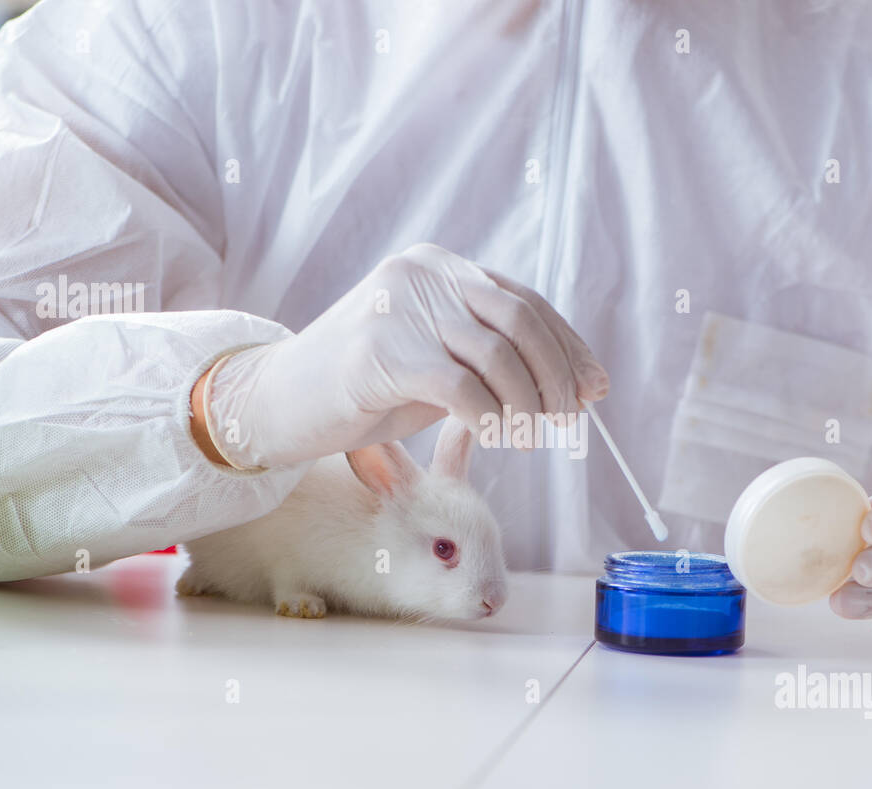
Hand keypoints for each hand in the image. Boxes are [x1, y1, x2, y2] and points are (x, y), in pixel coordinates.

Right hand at [198, 243, 608, 467]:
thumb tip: (586, 386)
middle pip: (520, 319)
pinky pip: (462, 387)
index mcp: (438, 267)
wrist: (277, 403)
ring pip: (497, 354)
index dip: (567, 347)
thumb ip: (498, 364)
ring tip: (532, 437)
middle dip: (557, 375)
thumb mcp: (441, 366)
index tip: (593, 389)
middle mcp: (421, 274)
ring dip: (528, 404)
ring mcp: (399, 307)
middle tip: (568, 420)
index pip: (524, 300)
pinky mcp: (381, 350)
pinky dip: (490, 419)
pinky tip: (494, 438)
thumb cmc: (364, 391)